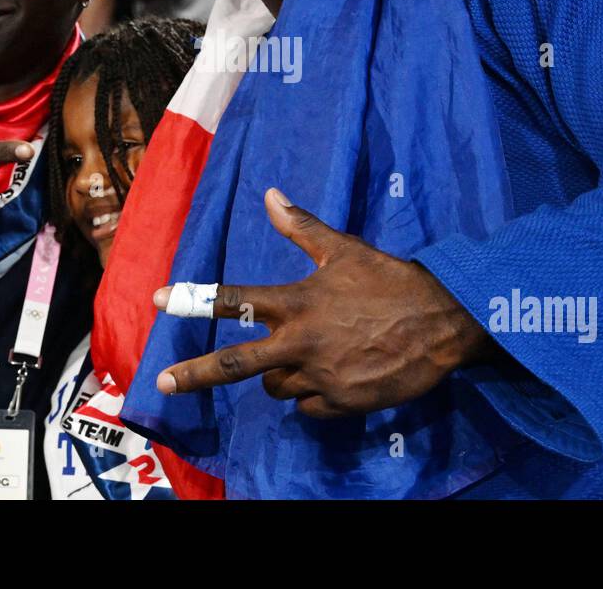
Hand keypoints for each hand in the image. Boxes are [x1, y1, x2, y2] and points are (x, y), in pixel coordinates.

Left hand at [153, 188, 489, 417]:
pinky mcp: (342, 402)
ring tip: (307, 356)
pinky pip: (307, 408)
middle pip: (235, 364)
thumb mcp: (345, 249)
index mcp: (297, 301)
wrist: (444, 323)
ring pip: (275, 387)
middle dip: (196, 373)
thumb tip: (269, 194)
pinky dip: (311, 396)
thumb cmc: (391, 280)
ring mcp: (320, 377)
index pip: (234, 300)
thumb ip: (301, 227)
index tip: (157, 300)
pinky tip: (332, 377)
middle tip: (163, 381)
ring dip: (279, 375)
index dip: (192, 298)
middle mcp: (301, 342)